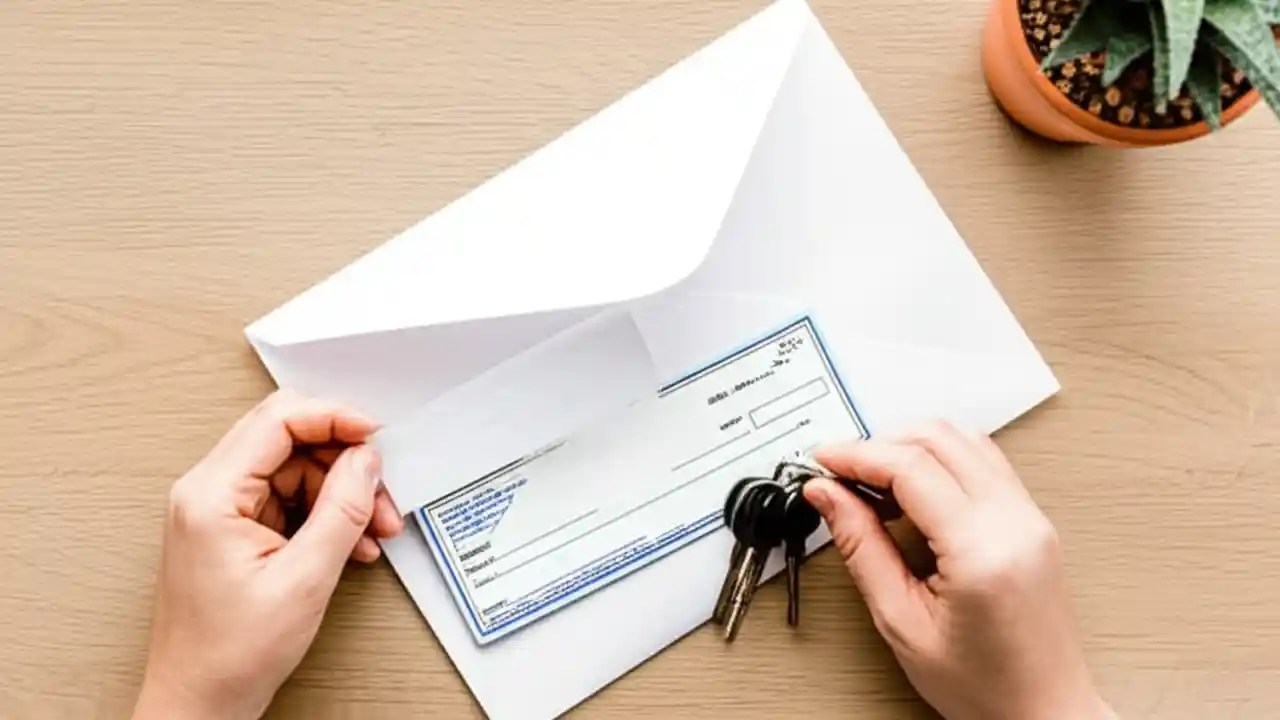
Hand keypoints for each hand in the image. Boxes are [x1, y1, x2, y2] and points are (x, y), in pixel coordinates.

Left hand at [133, 390, 403, 719]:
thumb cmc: (230, 655)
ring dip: (341, 494)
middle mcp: (208, 493)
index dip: (334, 418)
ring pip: (295, 470)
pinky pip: (289, 499)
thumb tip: (365, 462)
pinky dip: (325, 515)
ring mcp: (219, 511)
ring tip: (371, 531)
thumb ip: (342, 510)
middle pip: (288, 439)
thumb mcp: (305, 578)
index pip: (278, 421)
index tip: (374, 435)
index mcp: (211, 495)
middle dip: (344, 461)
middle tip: (379, 490)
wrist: (201, 704)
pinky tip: (349, 543)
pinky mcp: (233, 530)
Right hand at [804, 422, 1113, 719]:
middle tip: (840, 472)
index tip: (823, 461)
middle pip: (939, 438)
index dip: (857, 455)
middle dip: (880, 443)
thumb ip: (861, 548)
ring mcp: (1031, 518)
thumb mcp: (902, 622)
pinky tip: (911, 492)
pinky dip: (940, 460)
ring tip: (872, 483)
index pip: (911, 467)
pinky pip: (983, 463)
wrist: (1044, 714)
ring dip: (911, 446)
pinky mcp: (1033, 521)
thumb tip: (828, 496)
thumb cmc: (984, 687)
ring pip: (964, 440)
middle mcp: (1016, 524)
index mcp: (983, 552)